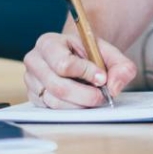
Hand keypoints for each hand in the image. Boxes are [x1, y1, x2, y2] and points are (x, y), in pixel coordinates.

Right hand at [23, 32, 137, 108]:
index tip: (102, 77)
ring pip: (55, 102)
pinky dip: (70, 109)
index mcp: (48, 43)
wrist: (76, 55)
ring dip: (79, 105)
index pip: (64, 64)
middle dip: (85, 95)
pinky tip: (81, 101)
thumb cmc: (89, 53)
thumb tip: (113, 88)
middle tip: (102, 96)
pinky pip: (52, 110)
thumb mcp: (108, 52)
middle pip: (58, 86)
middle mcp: (34, 61)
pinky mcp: (34, 97)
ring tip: (93, 98)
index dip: (86, 73)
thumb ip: (120, 66)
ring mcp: (31, 81)